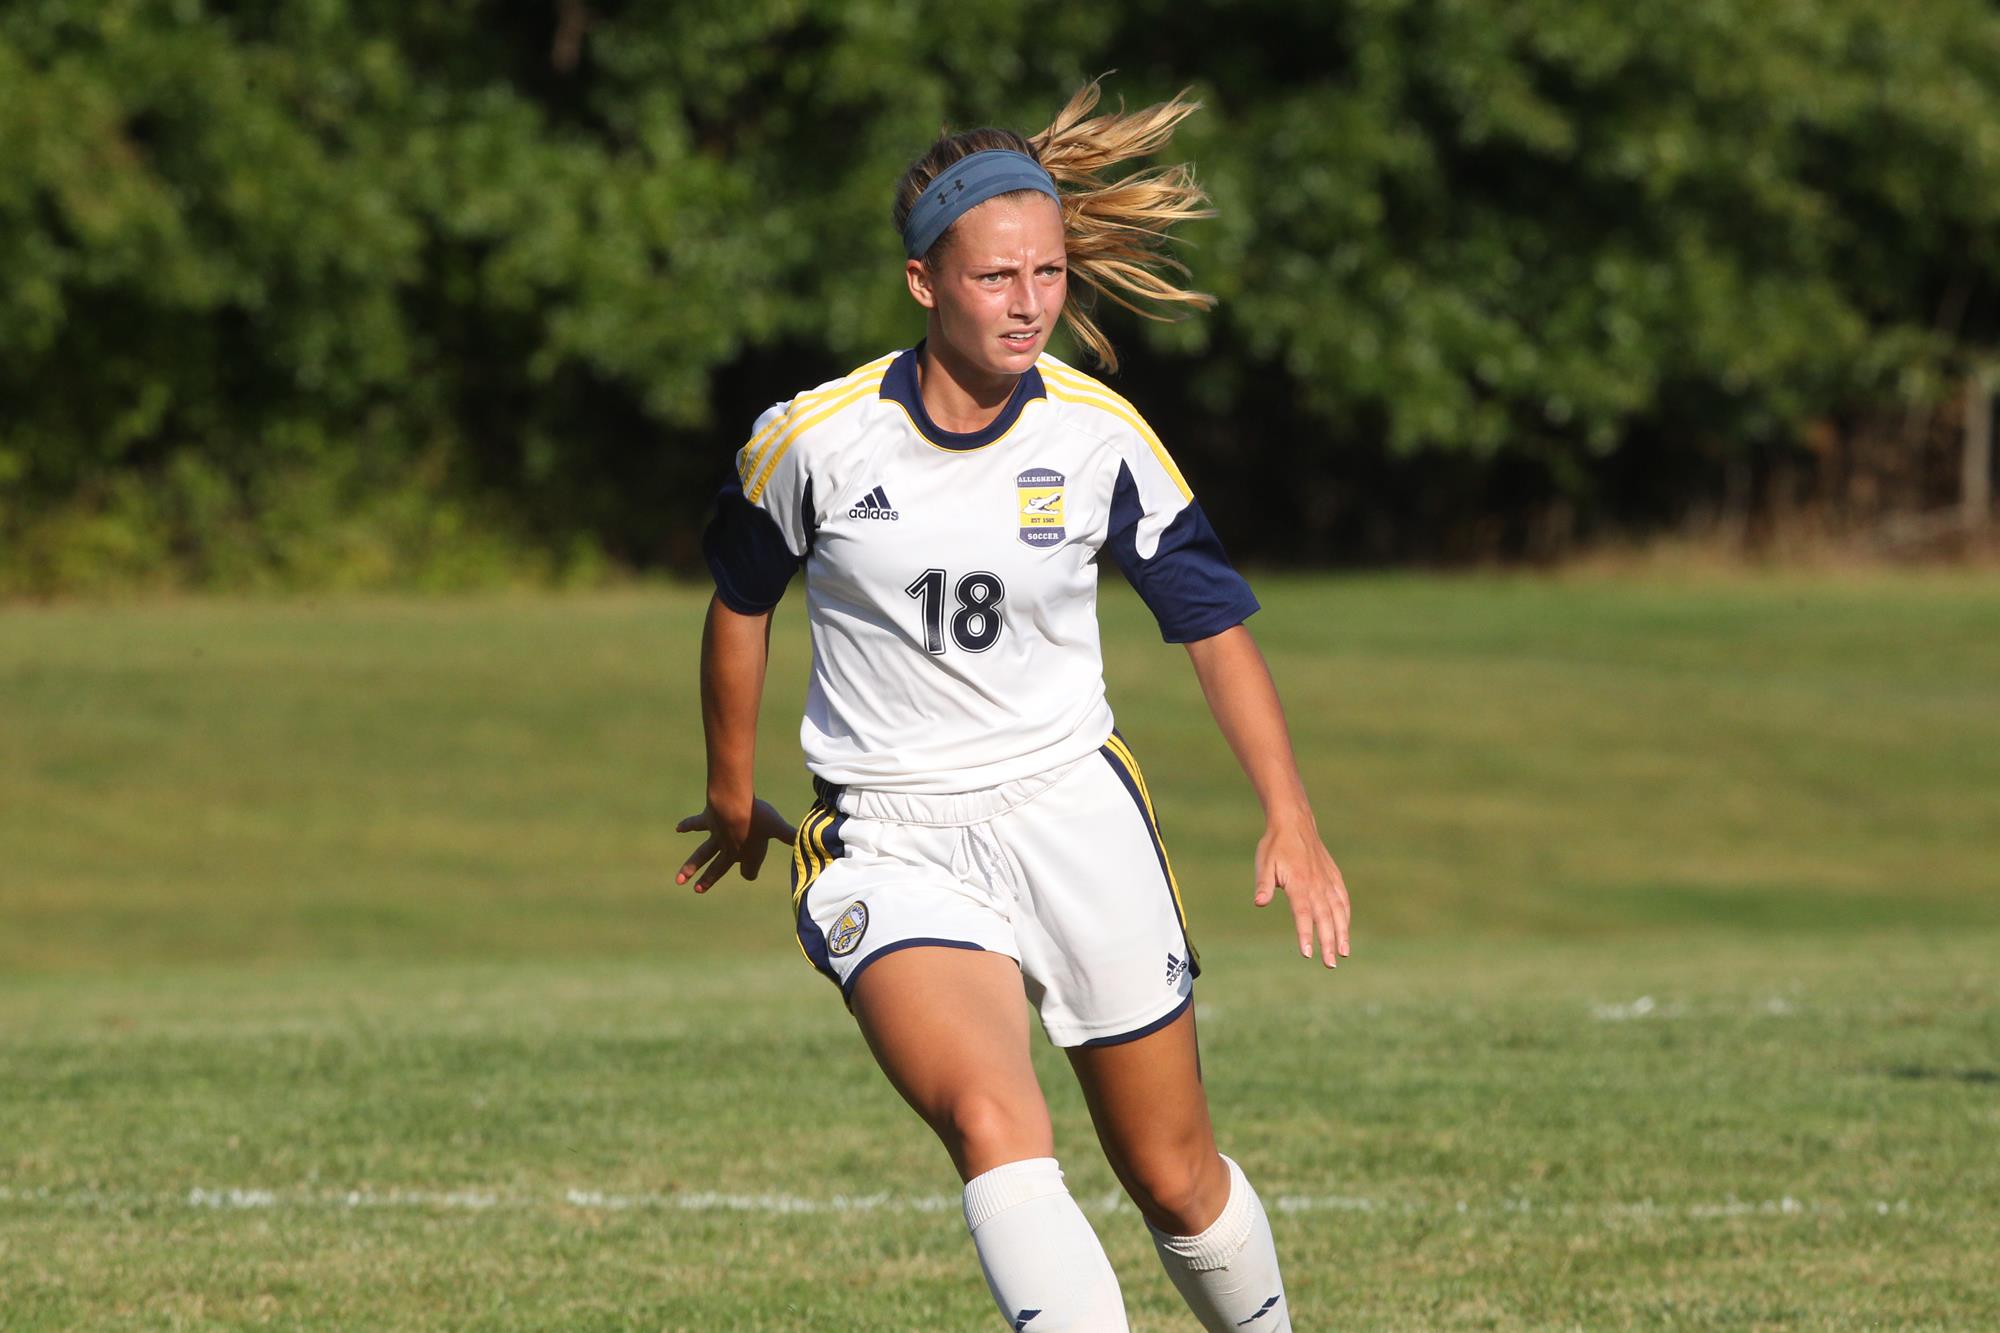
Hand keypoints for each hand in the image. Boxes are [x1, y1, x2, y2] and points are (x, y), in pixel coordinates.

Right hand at [674, 797, 797, 892]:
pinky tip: (678, 828)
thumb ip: (791, 836)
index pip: (748, 870)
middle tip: (698, 890)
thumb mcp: (777, 826)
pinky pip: (696, 824)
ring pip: (701, 855)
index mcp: (746, 854)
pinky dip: (687, 825)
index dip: (750, 871)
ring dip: (690, 866)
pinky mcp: (707, 821)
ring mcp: (715, 836)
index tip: (750, 873)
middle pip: (718, 868)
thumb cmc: (757, 818)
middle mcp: (728, 849)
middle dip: (709, 879)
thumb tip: (808, 843)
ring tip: (679, 880)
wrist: (733, 806)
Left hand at [1253, 814, 1351, 967]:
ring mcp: (1327, 880)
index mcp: (1299, 883)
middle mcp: (1317, 884)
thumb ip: (1264, 885)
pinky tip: (1345, 927)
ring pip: (1338, 911)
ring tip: (1344, 952)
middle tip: (1330, 964)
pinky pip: (1342, 898)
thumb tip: (1259, 903)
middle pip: (1324, 918)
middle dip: (1328, 942)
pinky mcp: (1333, 875)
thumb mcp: (1264, 863)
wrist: (1294, 821)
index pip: (1303, 914)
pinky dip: (1345, 914)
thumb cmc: (1275, 845)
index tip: (1308, 953)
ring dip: (1341, 933)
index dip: (1305, 934)